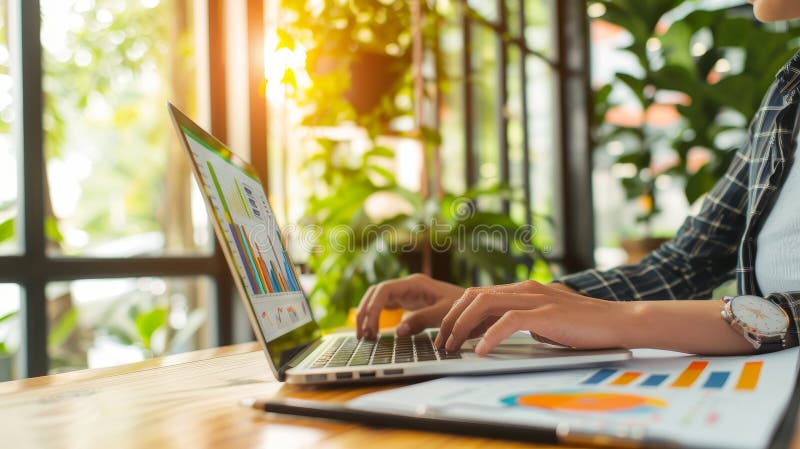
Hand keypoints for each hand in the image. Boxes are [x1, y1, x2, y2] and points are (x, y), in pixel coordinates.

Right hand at [356, 273, 464, 339]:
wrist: (477, 305)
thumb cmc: (464, 308)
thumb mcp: (444, 315)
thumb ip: (421, 320)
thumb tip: (397, 331)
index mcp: (415, 283)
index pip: (384, 290)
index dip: (373, 309)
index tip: (371, 330)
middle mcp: (408, 285)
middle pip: (376, 293)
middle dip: (365, 312)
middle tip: (361, 336)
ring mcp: (407, 293)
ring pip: (378, 299)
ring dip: (368, 314)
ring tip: (365, 336)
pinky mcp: (408, 302)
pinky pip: (386, 306)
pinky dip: (377, 317)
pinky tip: (374, 332)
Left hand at [435, 280, 758, 355]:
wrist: (620, 321)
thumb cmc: (585, 325)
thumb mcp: (547, 320)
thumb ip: (524, 320)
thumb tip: (498, 333)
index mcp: (523, 289)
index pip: (478, 295)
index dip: (456, 313)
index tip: (445, 333)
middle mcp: (525, 288)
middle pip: (473, 295)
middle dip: (451, 318)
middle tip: (441, 342)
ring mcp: (535, 298)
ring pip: (484, 302)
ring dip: (463, 325)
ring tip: (452, 346)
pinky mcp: (547, 313)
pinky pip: (509, 320)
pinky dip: (490, 335)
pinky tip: (481, 351)